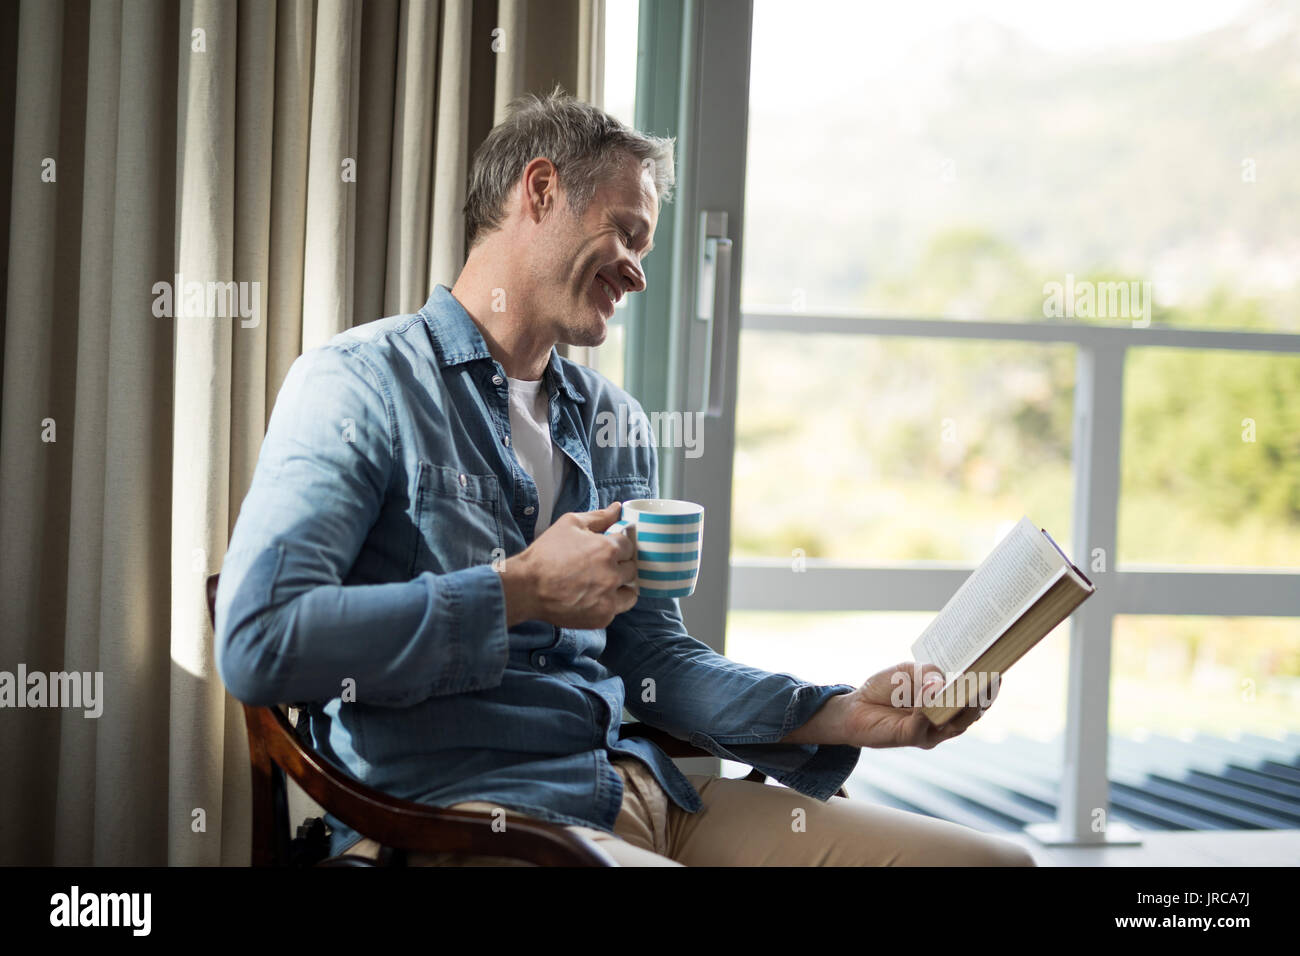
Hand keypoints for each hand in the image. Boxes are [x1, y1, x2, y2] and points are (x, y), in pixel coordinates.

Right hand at [499, 501, 638, 628]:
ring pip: (630, 591)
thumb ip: (599, 516)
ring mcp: (609, 598)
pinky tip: (593, 597)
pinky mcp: (603, 617)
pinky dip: (609, 603)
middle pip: (631, 568)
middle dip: (619, 566)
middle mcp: (612, 575)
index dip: (617, 547)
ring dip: (620, 586)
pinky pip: (618, 608)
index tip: (605, 551)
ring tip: (601, 584)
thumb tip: (618, 508)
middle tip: (599, 568)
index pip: (629, 546)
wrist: (526, 587)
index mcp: (608, 549)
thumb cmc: (546, 554)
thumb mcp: (570, 524)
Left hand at [836, 661, 998, 749]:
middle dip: (980, 696)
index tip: (998, 671)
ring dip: (959, 705)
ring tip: (965, 687)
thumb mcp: (908, 671)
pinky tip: (927, 695)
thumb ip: (927, 674)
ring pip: (954, 723)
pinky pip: (923, 724)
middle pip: (971, 713)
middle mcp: (945, 721)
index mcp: (949, 702)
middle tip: (986, 678)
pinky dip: (926, 709)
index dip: (988, 687)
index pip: (976, 698)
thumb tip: (939, 686)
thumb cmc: (887, 688)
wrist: (856, 707)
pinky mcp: (912, 737)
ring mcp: (931, 732)